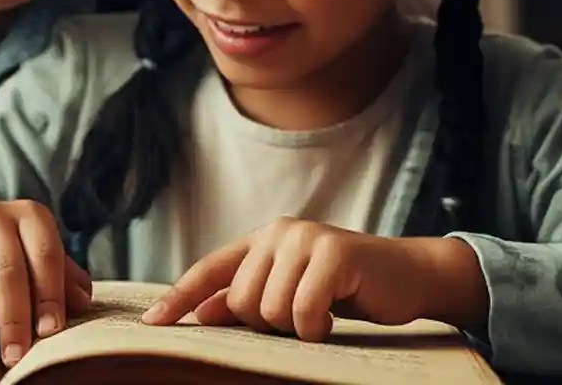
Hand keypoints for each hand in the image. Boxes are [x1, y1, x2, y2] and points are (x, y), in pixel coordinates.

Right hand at [0, 200, 92, 366]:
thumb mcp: (38, 270)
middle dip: (15, 320)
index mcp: (30, 215)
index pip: (47, 254)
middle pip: (8, 272)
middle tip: (17, 356)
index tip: (50, 332)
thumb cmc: (6, 266)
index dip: (50, 296)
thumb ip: (63, 283)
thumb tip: (81, 301)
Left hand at [142, 217, 486, 340]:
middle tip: (302, 317)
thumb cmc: (346, 289)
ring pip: (270, 311)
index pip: (208, 270)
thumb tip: (203, 314)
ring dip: (297, 328)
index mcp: (261, 241)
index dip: (179, 298)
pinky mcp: (334, 253)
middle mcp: (277, 233)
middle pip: (241, 302)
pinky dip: (317, 329)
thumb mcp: (291, 293)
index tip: (152, 325)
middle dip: (268, 325)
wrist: (409, 276)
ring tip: (322, 313)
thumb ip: (248, 298)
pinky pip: (304, 311)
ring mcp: (305, 239)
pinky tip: (334, 317)